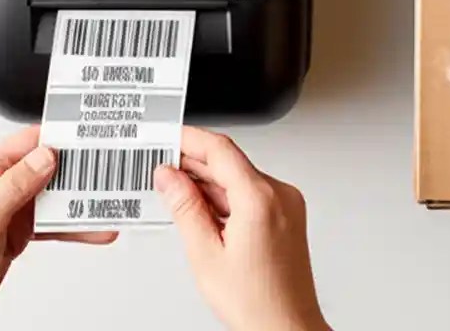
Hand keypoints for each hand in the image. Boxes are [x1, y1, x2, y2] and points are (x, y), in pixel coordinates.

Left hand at [0, 126, 115, 330]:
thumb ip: (16, 186)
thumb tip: (46, 156)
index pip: (28, 142)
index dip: (62, 137)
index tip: (93, 137)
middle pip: (46, 169)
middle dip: (80, 171)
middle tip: (114, 171)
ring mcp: (3, 214)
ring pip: (52, 199)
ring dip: (81, 203)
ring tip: (112, 203)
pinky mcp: (11, 237)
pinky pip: (49, 225)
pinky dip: (72, 227)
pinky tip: (93, 229)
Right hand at [156, 127, 328, 330]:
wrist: (286, 327)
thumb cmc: (256, 302)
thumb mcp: (205, 254)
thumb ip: (185, 208)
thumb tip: (169, 177)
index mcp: (261, 199)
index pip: (221, 150)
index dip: (190, 139)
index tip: (168, 137)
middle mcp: (280, 195)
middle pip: (231, 162)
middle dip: (194, 162)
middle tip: (161, 167)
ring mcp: (287, 205)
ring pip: (240, 178)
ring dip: (209, 181)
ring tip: (175, 192)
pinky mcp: (287, 216)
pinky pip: (252, 193)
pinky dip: (226, 196)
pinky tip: (203, 209)